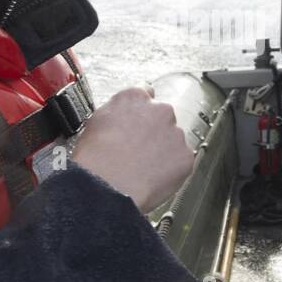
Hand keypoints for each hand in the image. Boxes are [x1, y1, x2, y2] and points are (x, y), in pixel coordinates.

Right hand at [72, 86, 193, 214]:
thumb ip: (117, 111)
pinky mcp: (186, 157)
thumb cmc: (95, 158)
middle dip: (154, 132)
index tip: (138, 124)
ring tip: (143, 168)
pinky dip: (172, 170)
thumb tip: (122, 115)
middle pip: (163, 118)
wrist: (107, 186)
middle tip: (138, 151)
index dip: (141, 113)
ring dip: (163, 152)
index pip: (146, 95)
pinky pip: (182, 162)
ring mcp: (176, 134)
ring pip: (173, 141)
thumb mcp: (96, 121)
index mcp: (135, 98)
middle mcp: (160, 110)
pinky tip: (153, 178)